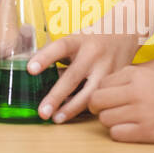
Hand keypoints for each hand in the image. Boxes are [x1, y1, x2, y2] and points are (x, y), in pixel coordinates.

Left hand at [27, 23, 143, 122]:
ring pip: (89, 93)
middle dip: (56, 96)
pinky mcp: (116, 81)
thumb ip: (56, 55)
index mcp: (78, 40)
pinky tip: (72, 114)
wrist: (124, 33)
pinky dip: (85, 108)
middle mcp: (92, 54)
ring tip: (56, 119)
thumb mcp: (73, 39)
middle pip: (73, 76)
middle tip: (42, 112)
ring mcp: (106, 68)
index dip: (44, 58)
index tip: (30, 69)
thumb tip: (33, 74)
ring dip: (72, 108)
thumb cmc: (90, 40)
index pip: (60, 47)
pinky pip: (99, 98)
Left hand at [89, 64, 153, 143]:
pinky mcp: (147, 132)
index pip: (101, 83)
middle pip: (97, 100)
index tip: (108, 99)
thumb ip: (131, 79)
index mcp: (137, 75)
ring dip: (110, 121)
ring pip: (104, 118)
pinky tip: (130, 131)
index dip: (102, 92)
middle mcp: (136, 91)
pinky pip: (116, 134)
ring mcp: (141, 112)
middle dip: (98, 107)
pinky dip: (119, 133)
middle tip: (106, 111)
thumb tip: (104, 87)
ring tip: (123, 121)